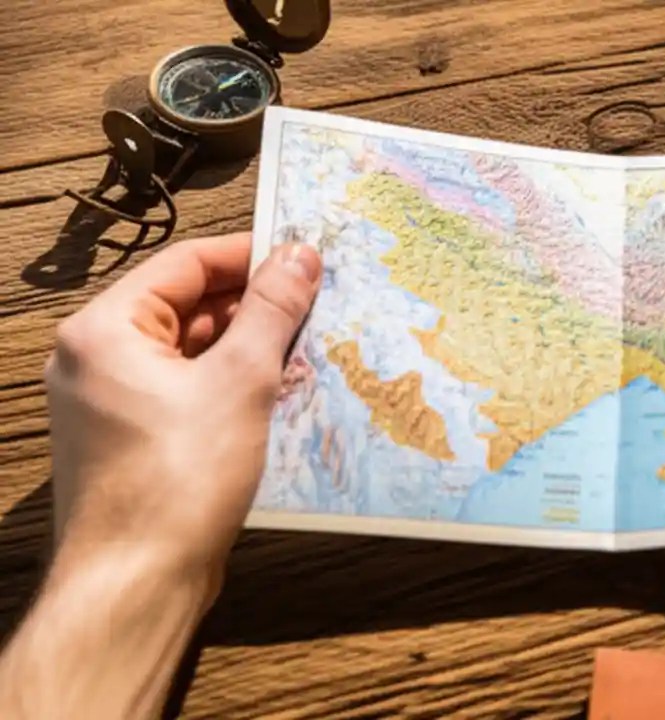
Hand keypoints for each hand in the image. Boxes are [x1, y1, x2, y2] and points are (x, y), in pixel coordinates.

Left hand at [44, 232, 319, 601]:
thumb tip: (298, 257)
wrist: (137, 581)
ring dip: (248, 350)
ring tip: (306, 352)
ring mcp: (110, 403)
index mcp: (105, 330)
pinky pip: (187, 392)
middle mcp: (96, 360)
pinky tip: (278, 396)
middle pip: (186, 307)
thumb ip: (272, 311)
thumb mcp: (241, 381)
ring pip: (190, 353)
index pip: (185, 264)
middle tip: (315, 306)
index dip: (250, 257)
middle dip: (255, 308)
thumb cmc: (175, 482)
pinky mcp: (131, 441)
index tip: (303, 258)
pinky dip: (231, 388)